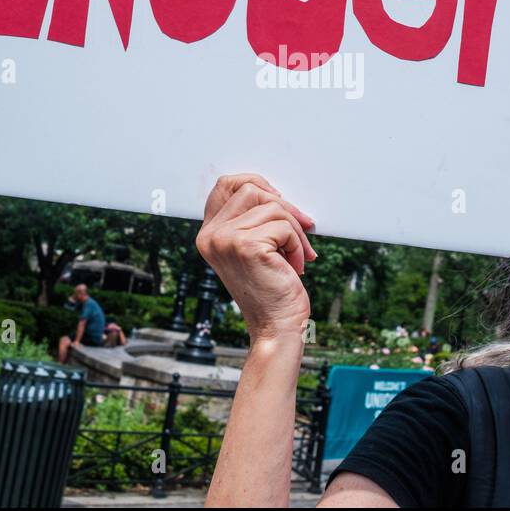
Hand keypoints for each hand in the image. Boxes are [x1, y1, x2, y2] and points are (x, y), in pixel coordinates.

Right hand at [196, 174, 316, 342]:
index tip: (278, 199)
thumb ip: (253, 220)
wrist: (276, 327)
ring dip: (294, 230)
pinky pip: (284, 226)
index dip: (256, 183)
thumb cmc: (270, 289)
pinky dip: (297, 245)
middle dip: (284, 208)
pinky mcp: (246, 247)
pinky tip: (294, 266)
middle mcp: (210, 236)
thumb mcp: (255, 247)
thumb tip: (278, 193)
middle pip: (252, 190)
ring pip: (273, 206)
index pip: (225, 184)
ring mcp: (225, 240)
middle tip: (301, 229)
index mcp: (208, 234)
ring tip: (295, 255)